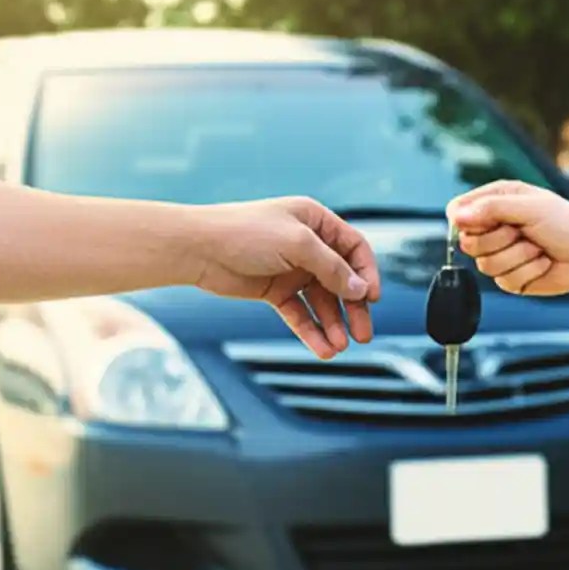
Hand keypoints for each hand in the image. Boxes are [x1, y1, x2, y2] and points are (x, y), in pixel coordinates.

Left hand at [191, 197, 380, 358]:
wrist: (196, 249)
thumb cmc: (244, 233)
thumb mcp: (298, 244)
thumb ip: (333, 268)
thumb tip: (362, 290)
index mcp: (316, 222)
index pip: (354, 249)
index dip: (367, 273)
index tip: (372, 298)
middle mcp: (307, 245)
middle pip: (342, 280)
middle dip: (354, 308)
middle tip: (363, 335)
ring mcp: (292, 269)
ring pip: (322, 301)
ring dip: (333, 324)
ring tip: (339, 347)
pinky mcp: (275, 291)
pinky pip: (300, 313)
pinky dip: (311, 330)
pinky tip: (322, 347)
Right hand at [446, 180, 568, 295]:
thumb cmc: (567, 224)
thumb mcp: (530, 208)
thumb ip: (492, 209)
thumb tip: (455, 216)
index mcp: (497, 201)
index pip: (459, 211)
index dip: (466, 220)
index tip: (489, 221)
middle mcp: (495, 227)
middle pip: (468, 241)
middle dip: (499, 239)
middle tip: (523, 233)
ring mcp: (502, 254)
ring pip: (485, 264)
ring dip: (518, 256)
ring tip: (538, 248)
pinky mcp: (511, 278)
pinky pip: (504, 280)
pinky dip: (528, 271)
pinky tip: (543, 263)